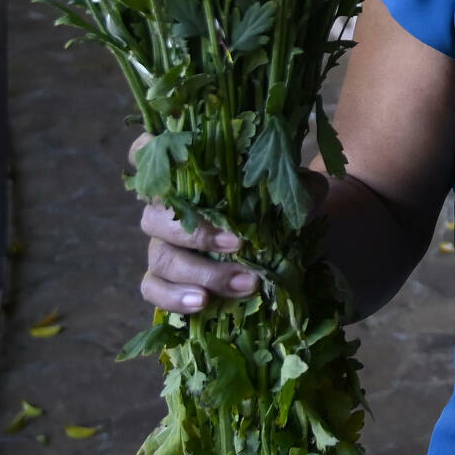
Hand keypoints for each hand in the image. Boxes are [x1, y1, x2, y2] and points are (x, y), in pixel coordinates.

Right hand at [129, 133, 327, 314]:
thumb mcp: (297, 190)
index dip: (148, 151)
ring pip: (160, 257)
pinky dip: (174, 298)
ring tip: (241, 284)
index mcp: (191, 174)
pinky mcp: (164, 278)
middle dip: (197, 234)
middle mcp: (168, 207)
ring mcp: (163, 244)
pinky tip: (202, 303)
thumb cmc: (279, 205)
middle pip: (155, 216)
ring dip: (199, 273)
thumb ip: (301, 185)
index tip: (177, 160)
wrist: (287, 243)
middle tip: (238, 245)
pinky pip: (152, 289)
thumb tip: (306, 191)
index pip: (149, 152)